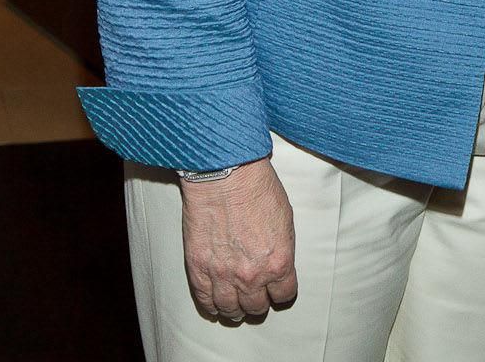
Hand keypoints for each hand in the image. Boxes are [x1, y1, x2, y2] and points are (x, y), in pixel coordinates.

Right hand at [180, 157, 297, 321]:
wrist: (225, 174)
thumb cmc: (257, 188)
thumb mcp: (285, 218)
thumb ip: (282, 248)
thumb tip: (277, 264)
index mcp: (278, 262)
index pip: (284, 295)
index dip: (281, 292)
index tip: (278, 290)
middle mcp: (252, 276)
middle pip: (257, 307)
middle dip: (259, 301)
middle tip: (256, 295)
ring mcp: (223, 276)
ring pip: (231, 310)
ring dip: (235, 309)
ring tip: (236, 304)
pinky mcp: (199, 271)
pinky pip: (206, 302)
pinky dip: (212, 307)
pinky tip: (216, 304)